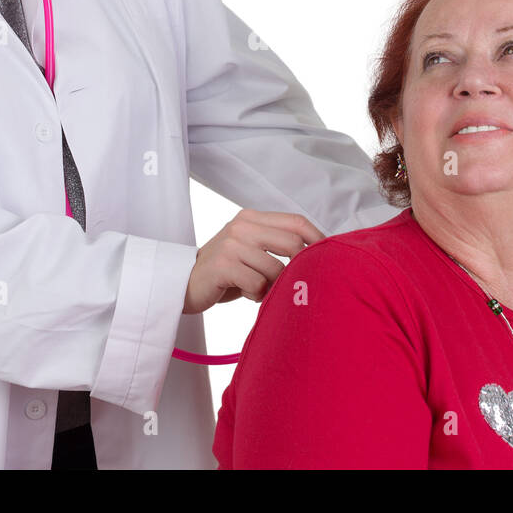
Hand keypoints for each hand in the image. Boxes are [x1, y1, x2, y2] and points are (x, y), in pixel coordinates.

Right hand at [182, 210, 324, 313]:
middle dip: (299, 268)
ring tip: (261, 290)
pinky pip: (258, 283)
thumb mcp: (250, 250)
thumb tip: (317, 256)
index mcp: (252, 217)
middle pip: (292, 243)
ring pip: (276, 268)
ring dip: (274, 286)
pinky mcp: (224, 265)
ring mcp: (232, 243)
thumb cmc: (225, 271)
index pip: (296, 222)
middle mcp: (242, 225)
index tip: (329, 256)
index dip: (317, 239)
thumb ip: (276, 245)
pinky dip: (257, 295)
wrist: (183, 283)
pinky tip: (247, 293)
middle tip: (295, 283)